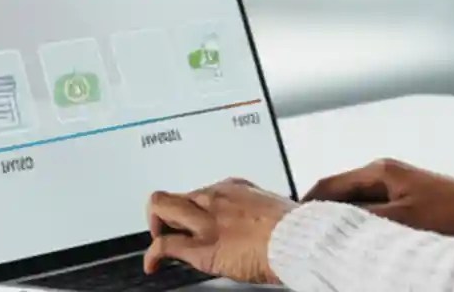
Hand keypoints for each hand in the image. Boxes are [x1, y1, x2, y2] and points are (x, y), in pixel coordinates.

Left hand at [143, 178, 297, 283]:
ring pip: (161, 208)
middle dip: (169, 213)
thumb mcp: (280, 208)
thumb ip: (264, 211)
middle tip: (172, 228)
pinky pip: (164, 245)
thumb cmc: (299, 229)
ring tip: (159, 239)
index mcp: (236, 187)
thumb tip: (281, 213)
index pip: (203, 191)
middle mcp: (216, 198)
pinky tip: (153, 265)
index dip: (196, 209)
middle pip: (177, 195)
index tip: (198, 220)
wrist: (301, 241)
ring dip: (156, 226)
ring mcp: (207, 221)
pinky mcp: (202, 247)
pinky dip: (152, 256)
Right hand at [304, 158, 453, 242]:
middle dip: (322, 218)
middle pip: (339, 197)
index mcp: (378, 171)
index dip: (303, 206)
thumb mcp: (400, 221)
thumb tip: (324, 223)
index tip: (288, 227)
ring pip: (357, 209)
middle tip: (305, 242)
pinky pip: (375, 216)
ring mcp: (398, 189)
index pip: (325, 186)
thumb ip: (360, 221)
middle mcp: (384, 175)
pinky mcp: (411, 205)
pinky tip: (364, 248)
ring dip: (345, 227)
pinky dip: (364, 231)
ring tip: (331, 248)